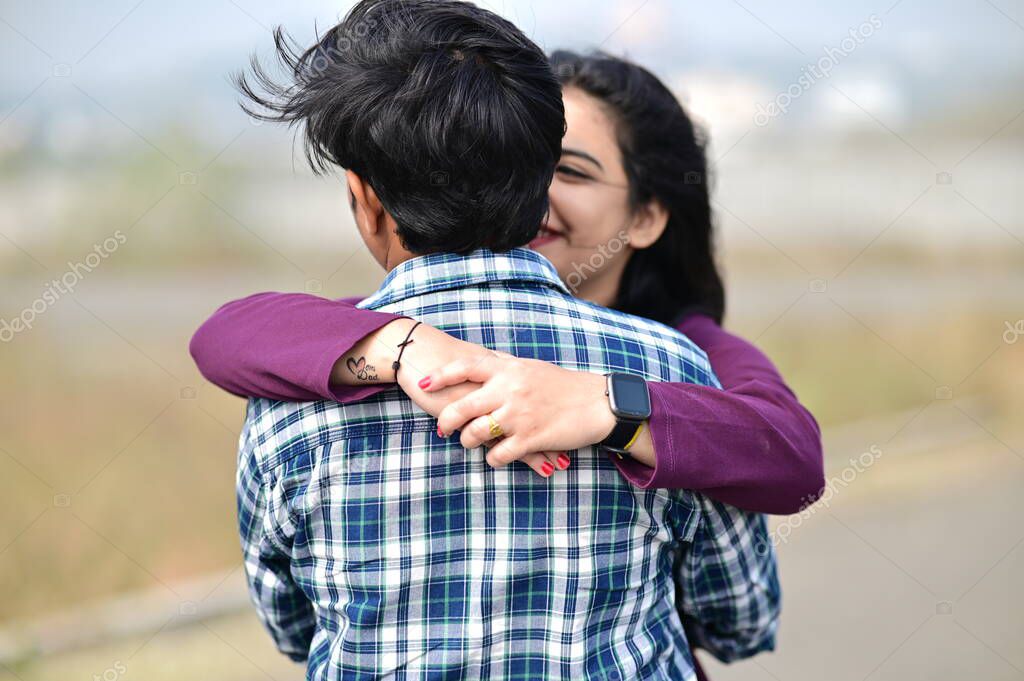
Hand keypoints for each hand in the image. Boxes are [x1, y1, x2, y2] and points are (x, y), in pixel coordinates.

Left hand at [387, 329, 566, 477]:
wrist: (597, 402)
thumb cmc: (562, 385)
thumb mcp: (530, 369)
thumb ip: (503, 368)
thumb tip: (477, 362)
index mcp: (508, 369)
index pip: (465, 367)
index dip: (440, 376)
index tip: (423, 383)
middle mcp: (510, 390)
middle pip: (462, 407)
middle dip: (446, 421)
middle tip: (443, 429)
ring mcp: (519, 416)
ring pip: (476, 433)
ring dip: (468, 442)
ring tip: (470, 443)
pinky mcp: (531, 439)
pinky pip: (499, 455)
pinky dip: (493, 459)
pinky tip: (496, 457)